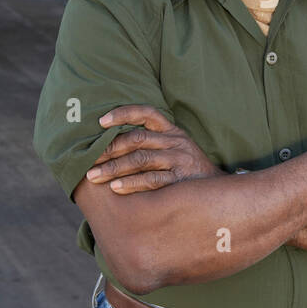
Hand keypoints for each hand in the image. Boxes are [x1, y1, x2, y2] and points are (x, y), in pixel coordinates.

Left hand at [86, 105, 221, 194]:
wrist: (218, 194)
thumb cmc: (188, 172)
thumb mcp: (175, 151)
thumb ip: (152, 145)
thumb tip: (112, 148)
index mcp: (172, 131)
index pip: (147, 113)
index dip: (123, 113)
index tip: (101, 121)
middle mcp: (176, 142)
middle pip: (137, 138)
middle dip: (109, 148)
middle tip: (88, 158)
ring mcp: (179, 160)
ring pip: (141, 159)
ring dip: (114, 167)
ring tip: (93, 176)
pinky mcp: (181, 180)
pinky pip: (152, 180)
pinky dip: (131, 183)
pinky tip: (115, 188)